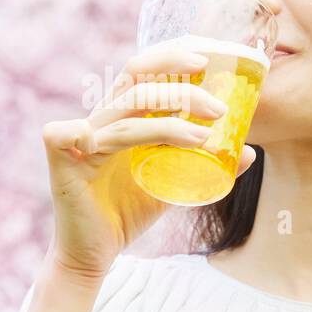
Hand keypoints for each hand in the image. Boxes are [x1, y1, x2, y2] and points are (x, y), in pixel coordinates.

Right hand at [40, 43, 256, 281]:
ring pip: (123, 118)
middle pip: (135, 83)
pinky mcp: (61, 164)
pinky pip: (63, 135)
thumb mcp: (174, 183)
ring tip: (203, 137)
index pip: (140, 70)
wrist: (94, 254)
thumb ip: (205, 164)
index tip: (204, 62)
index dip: (168, 57)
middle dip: (181, 90)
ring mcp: (79, 141)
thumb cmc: (128, 212)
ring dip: (167, 124)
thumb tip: (250, 152)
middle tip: (218, 108)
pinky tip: (96, 141)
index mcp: (121, 116)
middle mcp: (100, 121)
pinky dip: (80, 132)